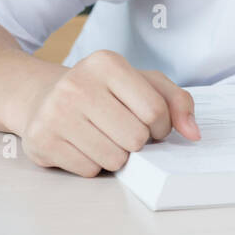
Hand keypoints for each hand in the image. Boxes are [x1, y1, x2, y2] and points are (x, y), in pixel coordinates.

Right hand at [10, 50, 199, 176]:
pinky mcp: (41, 140)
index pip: (156, 111)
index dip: (161, 126)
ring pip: (114, 159)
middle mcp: (76, 84)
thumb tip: (193, 133)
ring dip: (116, 156)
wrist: (42, 97)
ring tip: (102, 137)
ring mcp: (54, 113)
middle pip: (136, 138)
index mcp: (106, 63)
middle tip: (123, 131)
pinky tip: (82, 145)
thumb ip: (177, 102)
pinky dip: (93, 164)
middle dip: (137, 142)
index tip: (151, 124)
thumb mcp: (142, 84)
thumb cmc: (103, 93)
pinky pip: (89, 171)